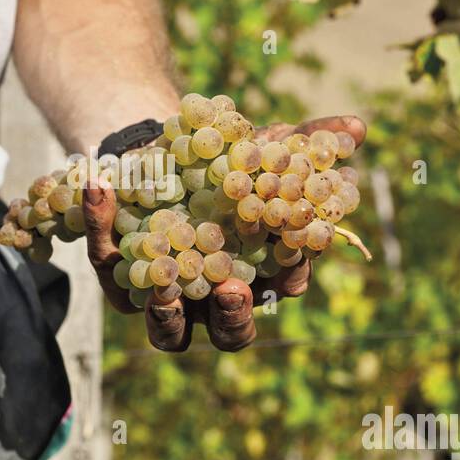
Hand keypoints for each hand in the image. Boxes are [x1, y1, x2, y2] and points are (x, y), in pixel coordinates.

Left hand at [82, 115, 365, 351]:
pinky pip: (108, 262)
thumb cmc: (221, 160)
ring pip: (166, 329)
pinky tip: (101, 186)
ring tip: (163, 276)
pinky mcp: (117, 276)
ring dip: (165, 311)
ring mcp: (165, 297)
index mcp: (258, 273)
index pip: (282, 289)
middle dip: (232, 317)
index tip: (288, 272)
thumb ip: (307, 141)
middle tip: (231, 290)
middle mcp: (213, 299)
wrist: (156, 152)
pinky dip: (101, 224)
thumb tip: (357, 126)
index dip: (288, 282)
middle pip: (229, 332)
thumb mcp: (264, 146)